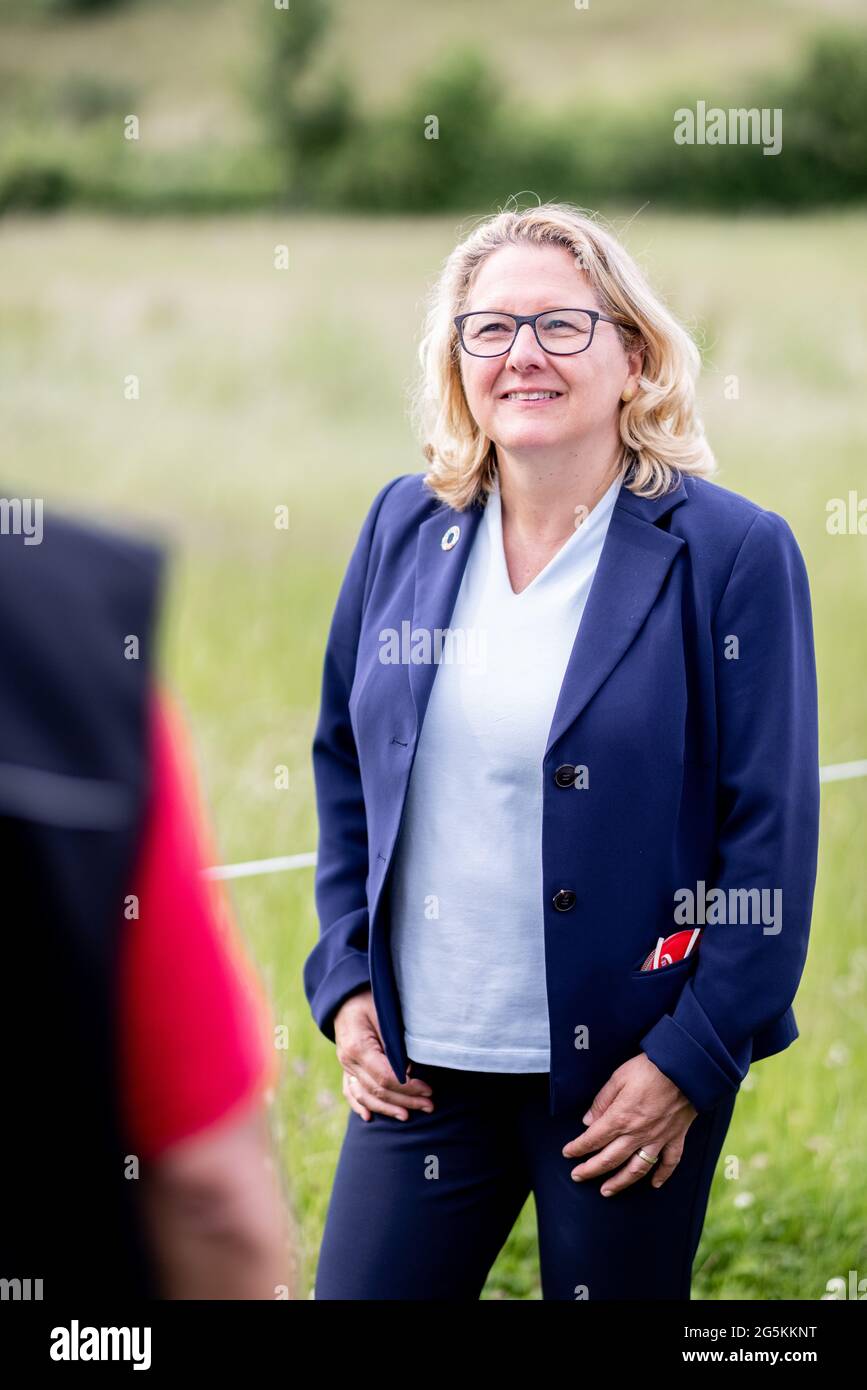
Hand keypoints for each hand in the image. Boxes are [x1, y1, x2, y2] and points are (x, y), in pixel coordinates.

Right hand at [334, 989, 434, 1120]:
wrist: (345, 994)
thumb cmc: (370, 999)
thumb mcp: (385, 1014)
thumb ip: (395, 1043)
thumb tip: (410, 1070)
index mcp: (358, 1047)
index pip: (385, 1078)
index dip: (408, 1088)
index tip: (428, 1091)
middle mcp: (348, 1060)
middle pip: (377, 1091)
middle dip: (405, 1101)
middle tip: (429, 1106)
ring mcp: (345, 1065)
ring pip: (365, 1096)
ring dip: (387, 1108)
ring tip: (407, 1115)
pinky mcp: (346, 1066)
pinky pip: (350, 1091)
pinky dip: (359, 1105)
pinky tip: (369, 1117)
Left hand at [562, 1053, 697, 1195]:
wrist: (684, 1067)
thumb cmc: (649, 1069)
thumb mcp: (618, 1078)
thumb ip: (602, 1101)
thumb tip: (588, 1121)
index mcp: (620, 1118)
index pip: (593, 1139)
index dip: (578, 1148)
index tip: (568, 1153)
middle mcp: (638, 1134)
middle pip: (610, 1159)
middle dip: (591, 1170)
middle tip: (578, 1176)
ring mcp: (658, 1138)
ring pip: (637, 1169)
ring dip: (620, 1182)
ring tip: (607, 1191)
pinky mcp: (675, 1137)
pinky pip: (669, 1163)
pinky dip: (662, 1176)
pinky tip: (655, 1184)